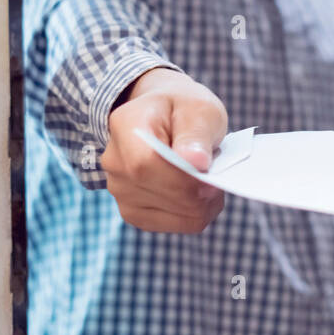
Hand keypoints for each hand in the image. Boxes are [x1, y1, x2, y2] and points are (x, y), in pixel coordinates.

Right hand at [100, 67, 228, 233]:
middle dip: (202, 190)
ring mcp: (120, 190)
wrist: (165, 117)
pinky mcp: (133, 212)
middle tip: (219, 173)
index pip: (147, 164)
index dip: (185, 176)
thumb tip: (195, 162)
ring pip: (175, 215)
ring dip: (202, 203)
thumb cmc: (184, 109)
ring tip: (209, 179)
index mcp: (125, 126)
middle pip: (163, 194)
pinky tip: (200, 195)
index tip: (212, 172)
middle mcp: (114, 162)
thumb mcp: (199, 109)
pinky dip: (194, 214)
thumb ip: (197, 134)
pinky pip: (173, 225)